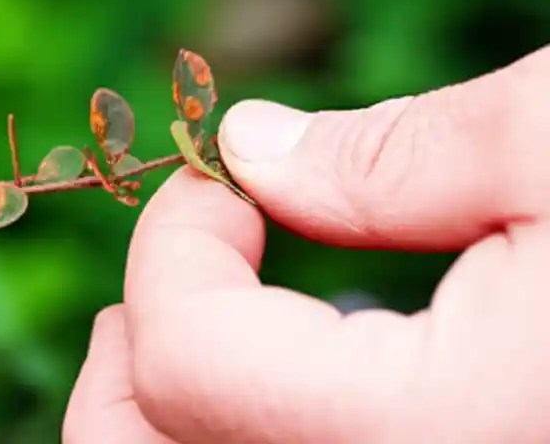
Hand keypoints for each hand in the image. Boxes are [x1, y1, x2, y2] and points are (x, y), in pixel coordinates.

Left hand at [65, 45, 549, 442]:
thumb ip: (387, 157)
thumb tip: (246, 147)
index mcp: (430, 430)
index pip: (185, 360)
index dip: (171, 244)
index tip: (223, 179)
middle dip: (132, 341)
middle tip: (191, 252)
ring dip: (168, 397)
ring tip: (223, 309)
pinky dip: (236, 426)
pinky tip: (302, 367)